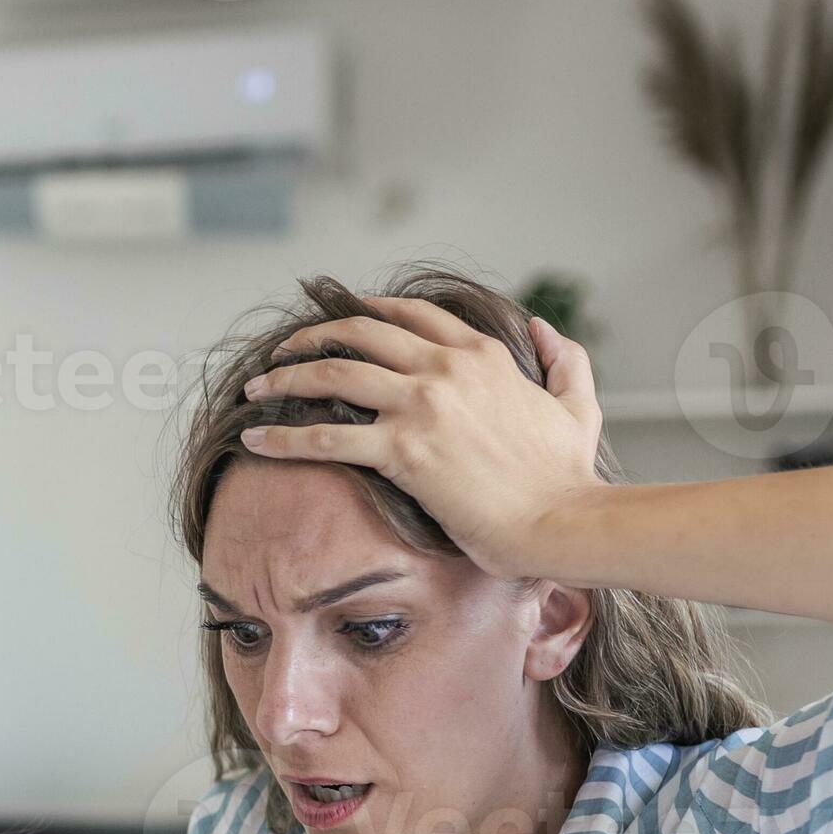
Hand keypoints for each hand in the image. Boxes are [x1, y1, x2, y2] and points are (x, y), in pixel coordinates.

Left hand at [237, 299, 606, 579]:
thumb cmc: (567, 475)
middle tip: (280, 353)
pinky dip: (283, 436)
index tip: (338, 319)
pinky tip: (254, 439)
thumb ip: (563, 358)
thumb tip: (541, 326)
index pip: (411, 315)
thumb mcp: (577, 403)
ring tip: (256, 388)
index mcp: (481, 355)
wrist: (560, 521)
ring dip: (286, 377)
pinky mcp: (403, 451)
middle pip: (359, 335)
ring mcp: (422, 406)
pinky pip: (326, 437)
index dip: (367, 312)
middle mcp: (446, 369)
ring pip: (334, 374)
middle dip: (311, 339)